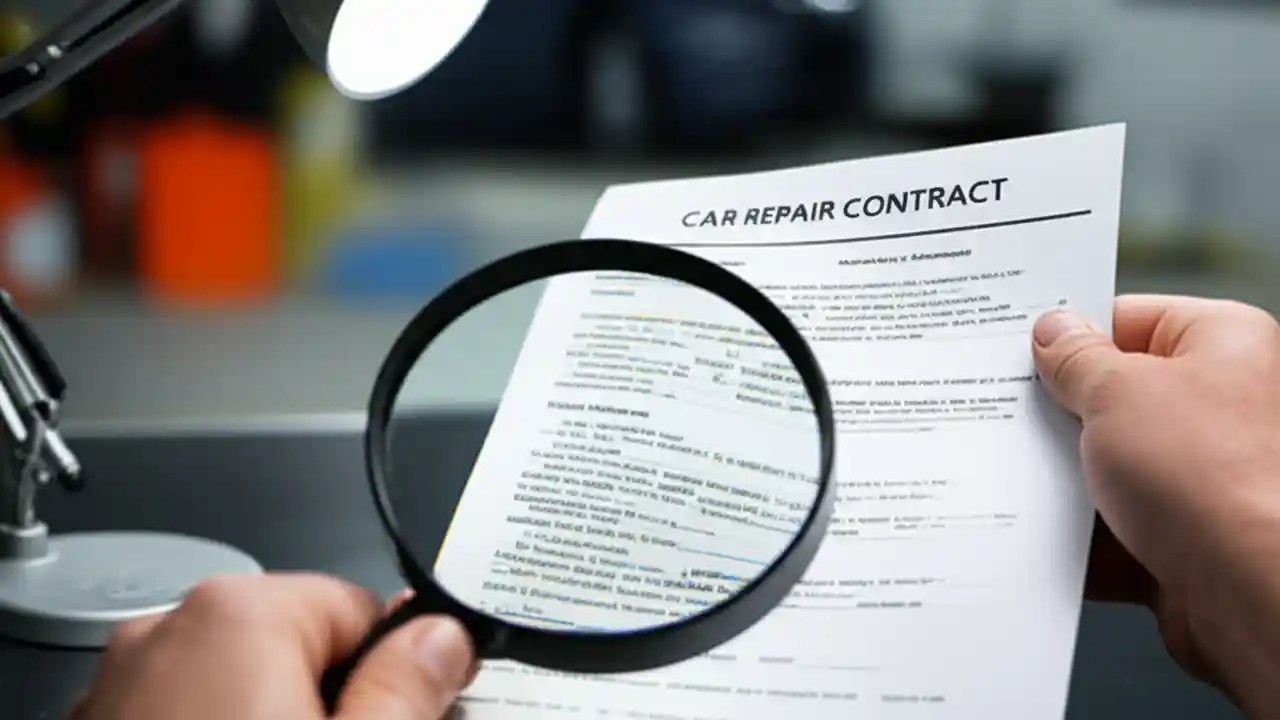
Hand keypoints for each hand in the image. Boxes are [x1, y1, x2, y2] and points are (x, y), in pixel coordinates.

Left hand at [71, 574, 476, 719]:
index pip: (358, 608)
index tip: (405, 717)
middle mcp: (163, 640)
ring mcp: (119, 698)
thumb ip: (407, 688)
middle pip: (296, 650)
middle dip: (331, 707)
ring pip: (236, 696)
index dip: (394, 671)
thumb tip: (439, 642)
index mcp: (235, 617)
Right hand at [1032, 295, 1279, 714]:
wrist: (1254, 594)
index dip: (1069, 334)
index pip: (1129, 320)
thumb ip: (1077, 359)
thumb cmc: (1214, 480)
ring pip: (1108, 466)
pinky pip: (1112, 527)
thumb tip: (1055, 331)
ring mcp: (1205, 477)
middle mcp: (1223, 406)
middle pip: (1114, 395)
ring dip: (1064, 479)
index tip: (1016, 350)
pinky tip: (1039, 533)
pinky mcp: (1185, 538)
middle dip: (1059, 413)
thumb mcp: (1119, 393)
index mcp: (1224, 345)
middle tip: (1007, 413)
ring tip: (1019, 477)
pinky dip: (1077, 536)